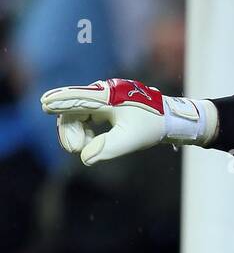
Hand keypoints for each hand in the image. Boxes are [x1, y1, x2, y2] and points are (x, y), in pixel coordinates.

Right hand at [40, 79, 214, 164]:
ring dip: (76, 132)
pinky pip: (86, 116)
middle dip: (69, 129)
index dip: (61, 102)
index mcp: (108, 97)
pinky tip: (88, 143)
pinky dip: (84, 130)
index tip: (45, 104)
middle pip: (74, 108)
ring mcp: (104, 98)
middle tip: (73, 149)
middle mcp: (103, 93)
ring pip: (78, 113)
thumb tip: (85, 158)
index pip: (78, 98)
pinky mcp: (106, 105)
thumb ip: (108, 149)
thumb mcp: (131, 140)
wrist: (169, 118)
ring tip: (82, 147)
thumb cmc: (151, 127)